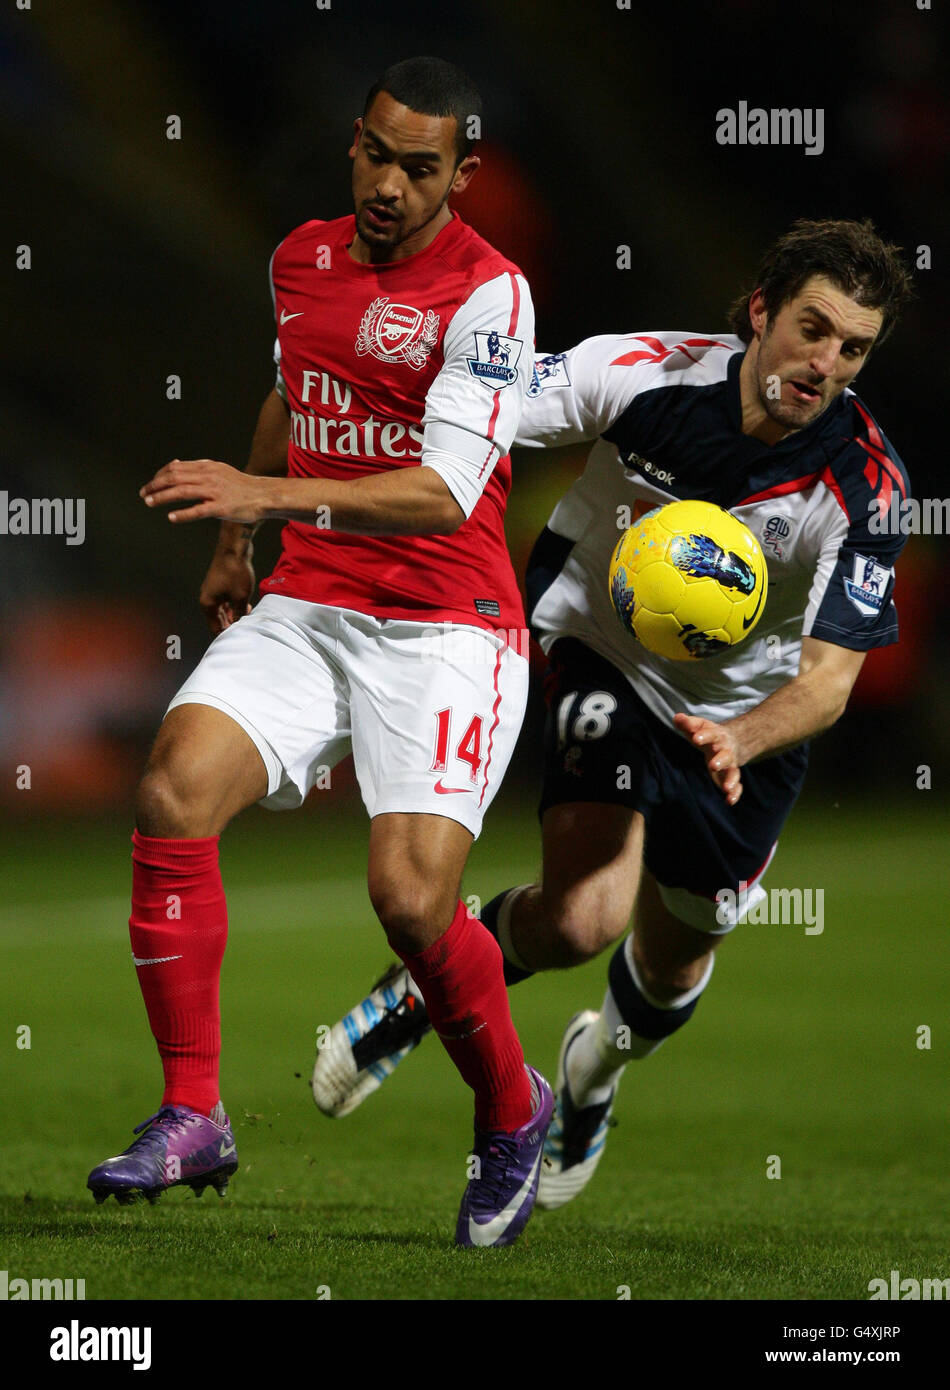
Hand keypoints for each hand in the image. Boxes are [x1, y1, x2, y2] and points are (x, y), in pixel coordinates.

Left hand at [140, 459, 269, 523]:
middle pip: (175, 477)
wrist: (263, 495)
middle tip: (144, 494)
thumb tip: (174, 464)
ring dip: (163, 497)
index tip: (151, 485)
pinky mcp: (222, 508)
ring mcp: (215, 492)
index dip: (159, 476)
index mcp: (207, 467)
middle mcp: (209, 476)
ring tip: (150, 502)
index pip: (175, 468)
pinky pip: (199, 511)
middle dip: (156, 485)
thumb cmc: (240, 486)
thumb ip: (196, 468)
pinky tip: (172, 517)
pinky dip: (183, 514)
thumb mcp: (218, 470)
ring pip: (183, 492)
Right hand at [199, 548, 255, 634]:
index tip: (240, 637)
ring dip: (235, 614)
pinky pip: (226, 599)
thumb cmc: (235, 572)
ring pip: (223, 609)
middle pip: (219, 619)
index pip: (215, 627)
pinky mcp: (220, 583)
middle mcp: (207, 598)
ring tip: (248, 617)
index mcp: (208, 604)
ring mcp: (213, 590)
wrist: (234, 548)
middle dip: (232, 624)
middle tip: (247, 628)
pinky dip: (234, 605)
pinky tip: (246, 606)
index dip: (227, 634)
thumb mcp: (240, 597)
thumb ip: (240, 614)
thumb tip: (241, 625)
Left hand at [673, 712, 743, 805]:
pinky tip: (730, 801)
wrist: (731, 741)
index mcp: (716, 736)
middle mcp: (726, 750)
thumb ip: (687, 724)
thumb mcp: (698, 727)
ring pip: (733, 771)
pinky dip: (735, 794)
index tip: (695, 738)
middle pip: (725, 755)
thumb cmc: (707, 735)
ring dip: (731, 780)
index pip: (711, 734)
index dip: (704, 735)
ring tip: (726, 788)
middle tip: (712, 766)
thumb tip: (677, 717)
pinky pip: (737, 786)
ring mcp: (730, 764)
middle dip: (720, 760)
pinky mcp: (730, 777)